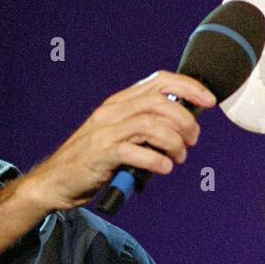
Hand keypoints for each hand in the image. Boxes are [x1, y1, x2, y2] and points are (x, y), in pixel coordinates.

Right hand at [19, 70, 215, 211]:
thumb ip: (143, 128)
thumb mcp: (118, 136)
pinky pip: (136, 151)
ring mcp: (105, 132)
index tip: (209, 101)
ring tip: (178, 158)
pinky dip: (157, 160)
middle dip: (185, 120)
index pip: (159, 81)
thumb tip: (183, 128)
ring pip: (152, 124)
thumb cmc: (92, 162)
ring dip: (174, 142)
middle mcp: (111, 112)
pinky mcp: (101, 154)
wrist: (55, 182)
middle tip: (192, 140)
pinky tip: (163, 168)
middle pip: (160, 102)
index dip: (188, 87)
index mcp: (118, 103)